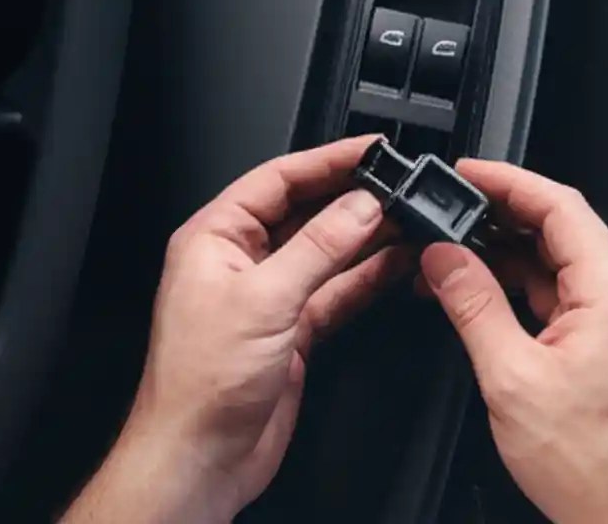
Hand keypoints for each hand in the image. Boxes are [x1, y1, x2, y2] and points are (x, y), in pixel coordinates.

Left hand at [63, 136, 409, 522]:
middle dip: (353, 197)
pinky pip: (335, 290)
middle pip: (305, 212)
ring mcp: (268, 296)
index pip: (277, 179)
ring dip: (367, 236)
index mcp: (215, 238)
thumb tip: (360, 206)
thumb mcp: (264, 300)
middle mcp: (240, 261)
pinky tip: (396, 262)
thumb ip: (318, 248)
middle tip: (399, 184)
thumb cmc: (198, 385)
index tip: (371, 151)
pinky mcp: (291, 330)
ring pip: (326, 251)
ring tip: (410, 217)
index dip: (327, 160)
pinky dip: (367, 276)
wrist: (199, 457)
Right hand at [420, 160, 607, 523]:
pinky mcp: (602, 345)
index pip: (561, 207)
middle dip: (499, 214)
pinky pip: (556, 294)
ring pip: (554, 262)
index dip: (509, 181)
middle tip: (447, 208)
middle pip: (559, 228)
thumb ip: (473, 305)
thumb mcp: (511, 376)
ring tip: (449, 252)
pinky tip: (477, 290)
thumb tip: (444, 255)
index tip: (467, 172)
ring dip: (503, 252)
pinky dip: (515, 285)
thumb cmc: (588, 463)